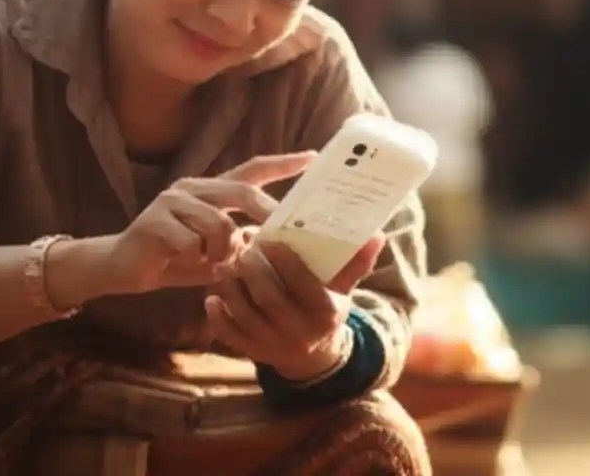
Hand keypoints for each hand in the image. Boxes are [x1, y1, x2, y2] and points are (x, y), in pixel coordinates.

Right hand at [104, 152, 315, 293]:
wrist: (121, 268)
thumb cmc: (174, 259)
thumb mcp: (214, 253)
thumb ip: (240, 244)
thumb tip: (274, 245)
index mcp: (209, 191)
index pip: (251, 170)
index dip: (282, 164)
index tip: (313, 157)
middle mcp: (193, 188)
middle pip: (242, 192)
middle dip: (266, 215)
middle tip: (281, 236)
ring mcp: (172, 201)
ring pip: (220, 224)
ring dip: (222, 252)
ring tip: (212, 263)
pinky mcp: (155, 221)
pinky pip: (192, 244)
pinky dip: (195, 260)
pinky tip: (181, 261)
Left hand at [205, 232, 385, 381]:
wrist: (314, 356)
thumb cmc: (326, 310)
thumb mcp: (343, 289)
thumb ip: (355, 263)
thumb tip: (377, 234)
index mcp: (325, 312)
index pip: (302, 284)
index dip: (283, 261)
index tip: (267, 239)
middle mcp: (300, 332)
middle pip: (269, 299)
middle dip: (252, 269)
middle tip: (240, 246)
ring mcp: (274, 345)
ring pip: (245, 315)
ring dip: (230, 288)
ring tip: (223, 265)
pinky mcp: (254, 353)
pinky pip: (231, 336)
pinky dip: (218, 317)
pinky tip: (212, 297)